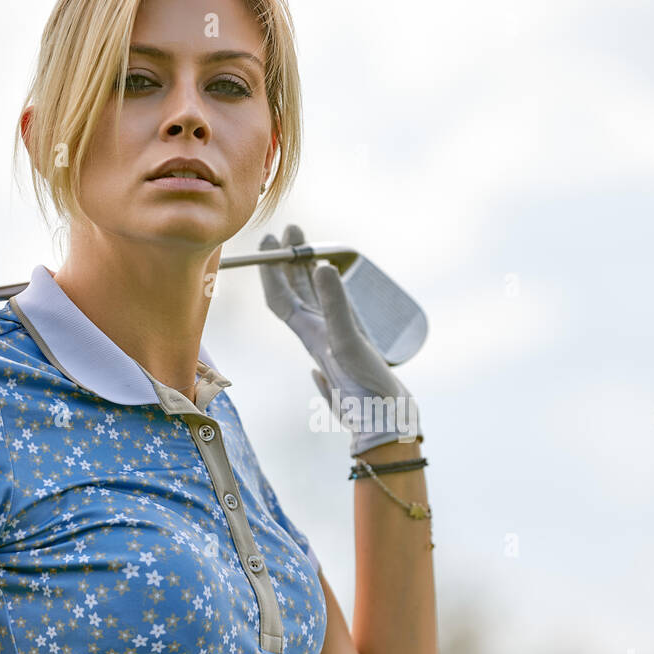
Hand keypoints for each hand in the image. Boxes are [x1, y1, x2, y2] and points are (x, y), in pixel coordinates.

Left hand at [258, 224, 421, 455]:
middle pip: (297, 295)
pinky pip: (332, 320)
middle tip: (291, 232)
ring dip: (307, 278)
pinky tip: (325, 301)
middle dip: (290, 263)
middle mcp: (318, 337)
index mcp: (312, 334)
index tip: (268, 241)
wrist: (385, 421)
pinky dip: (326, 302)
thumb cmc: (365, 388)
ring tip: (308, 255)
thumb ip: (335, 304)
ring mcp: (334, 344)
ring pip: (314, 306)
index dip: (271, 270)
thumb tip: (321, 267)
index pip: (282, 297)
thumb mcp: (349, 341)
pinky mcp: (351, 352)